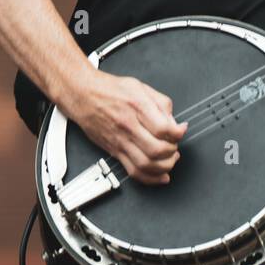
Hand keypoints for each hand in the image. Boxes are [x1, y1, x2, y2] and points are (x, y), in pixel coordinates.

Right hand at [61, 69, 187, 184]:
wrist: (83, 95)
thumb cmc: (110, 89)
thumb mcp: (141, 86)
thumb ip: (161, 103)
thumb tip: (175, 122)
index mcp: (137, 106)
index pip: (164, 128)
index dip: (178, 133)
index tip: (181, 130)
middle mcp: (128, 126)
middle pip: (157, 150)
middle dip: (173, 151)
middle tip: (175, 146)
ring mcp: (120, 141)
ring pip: (146, 165)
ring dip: (164, 167)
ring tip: (170, 159)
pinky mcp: (115, 151)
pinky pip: (133, 171)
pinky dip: (150, 178)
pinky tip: (160, 176)